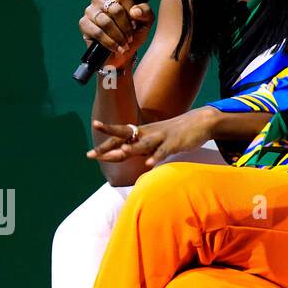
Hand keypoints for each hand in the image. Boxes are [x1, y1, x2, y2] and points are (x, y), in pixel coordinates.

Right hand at [79, 0, 154, 68]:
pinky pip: (97, 32)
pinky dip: (108, 42)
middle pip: (115, 9)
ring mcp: (90, 10)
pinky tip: (115, 47)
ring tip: (123, 44)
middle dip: (125, 27)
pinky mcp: (83, 23)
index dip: (131, 12)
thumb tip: (134, 12)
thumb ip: (146, 12)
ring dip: (118, 36)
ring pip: (106, 21)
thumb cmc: (133, 34)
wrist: (122, 54)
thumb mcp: (146, 22)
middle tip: (129, 38)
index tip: (135, 25)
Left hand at [88, 109, 214, 166]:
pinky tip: (149, 164)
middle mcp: (147, 133)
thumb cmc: (171, 133)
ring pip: (143, 144)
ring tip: (120, 153)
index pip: (119, 137)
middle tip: (93, 154)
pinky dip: (156, 157)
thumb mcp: (151, 140)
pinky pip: (164, 151)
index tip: (89, 153)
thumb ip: (136, 148)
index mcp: (141, 133)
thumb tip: (118, 155)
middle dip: (108, 144)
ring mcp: (161, 137)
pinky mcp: (174, 143)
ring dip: (132, 148)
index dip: (104, 145)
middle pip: (124, 137)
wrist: (199, 122)